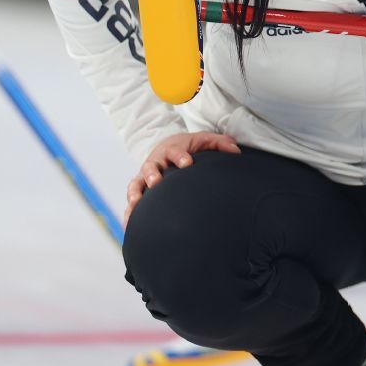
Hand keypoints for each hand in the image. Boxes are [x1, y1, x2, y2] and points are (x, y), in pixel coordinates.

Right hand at [124, 132, 239, 227]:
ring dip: (135, 193)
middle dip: (152, 174)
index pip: (174, 152)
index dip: (179, 156)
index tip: (187, 163)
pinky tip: (129, 225)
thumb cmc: (188, 146)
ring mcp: (145, 176)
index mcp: (171, 149)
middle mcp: (155, 162)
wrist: (166, 146)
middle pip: (150, 167)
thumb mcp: (203, 140)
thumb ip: (220, 143)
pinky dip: (129, 212)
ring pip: (136, 184)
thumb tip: (236, 151)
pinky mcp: (141, 188)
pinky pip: (132, 201)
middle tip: (157, 182)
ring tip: (136, 203)